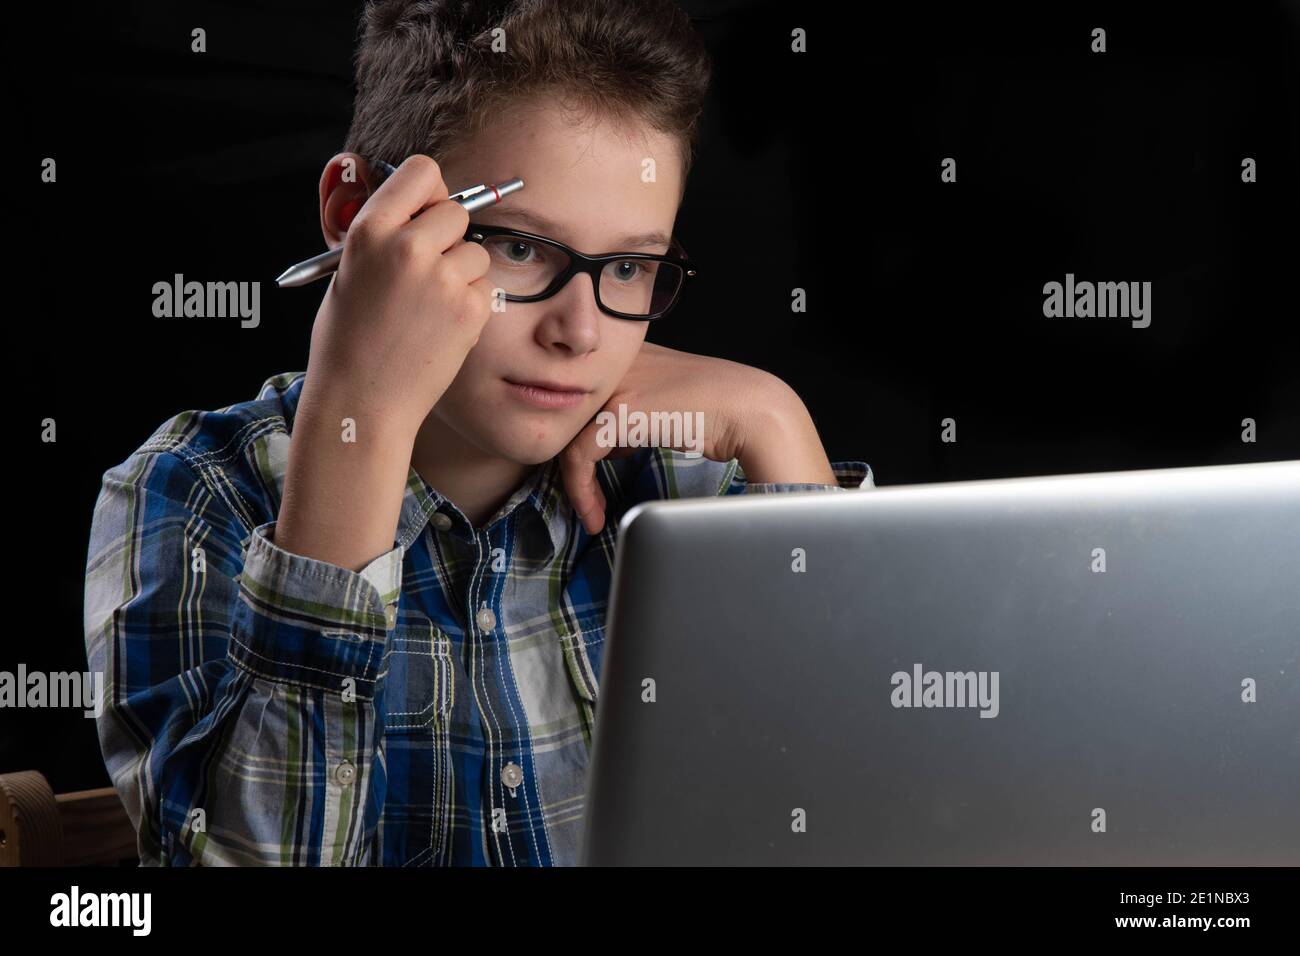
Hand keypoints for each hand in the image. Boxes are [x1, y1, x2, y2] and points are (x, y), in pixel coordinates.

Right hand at [303, 154, 494, 437]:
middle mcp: (407, 247)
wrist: (361, 401)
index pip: (423, 172)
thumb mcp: (349, 270)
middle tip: (427, 271)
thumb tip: (421, 204)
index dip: (429, 193)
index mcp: (370, 230)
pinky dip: (469, 304)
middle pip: (457, 211)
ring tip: (428, 307)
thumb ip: (384, 234)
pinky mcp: (469, 308)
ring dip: (462, 272)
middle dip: (448, 236)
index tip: (425, 214)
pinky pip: (484, 286)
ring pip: (476, 251)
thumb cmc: (348, 339)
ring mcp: (442, 278)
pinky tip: (440, 327)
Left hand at [559, 342, 835, 533]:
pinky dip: (582, 491)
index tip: (588, 476)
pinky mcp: (619, 411)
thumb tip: (606, 447)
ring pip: (565, 436)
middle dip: (568, 460)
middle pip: (566, 415)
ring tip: (589, 513)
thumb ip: (630, 418)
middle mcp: (614, 363)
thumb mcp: (663, 408)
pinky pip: (579, 455)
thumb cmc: (715, 413)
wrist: (752, 410)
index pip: (578, 396)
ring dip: (573, 483)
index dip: (575, 437)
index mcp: (624, 354)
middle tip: (581, 496)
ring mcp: (615, 385)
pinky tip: (595, 514)